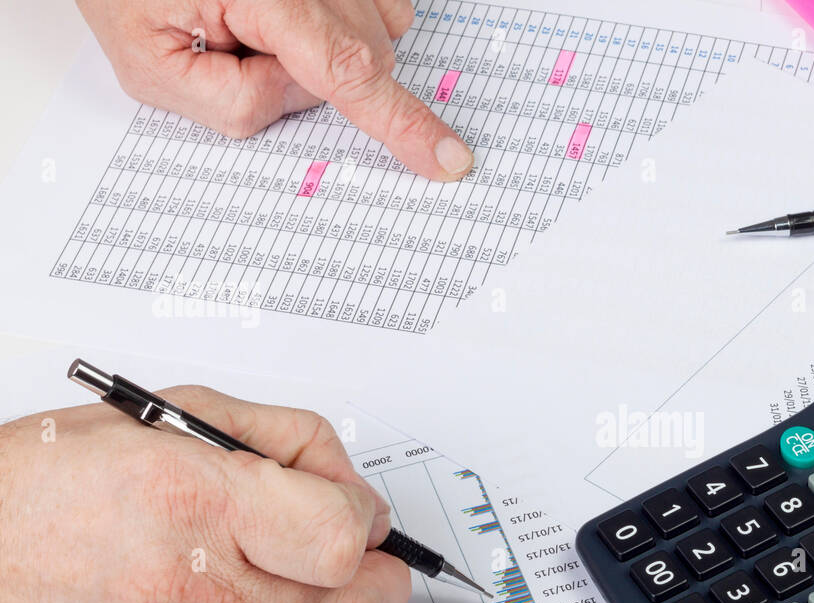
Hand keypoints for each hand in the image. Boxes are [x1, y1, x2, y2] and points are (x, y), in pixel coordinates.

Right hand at [0, 387, 411, 602]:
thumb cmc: (58, 474)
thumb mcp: (179, 415)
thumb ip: (290, 442)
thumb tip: (358, 495)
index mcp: (194, 503)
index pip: (338, 542)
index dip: (367, 526)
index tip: (361, 515)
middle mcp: (186, 587)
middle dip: (383, 587)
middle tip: (375, 564)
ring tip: (311, 582)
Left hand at [76, 0, 473, 181]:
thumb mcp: (149, 68)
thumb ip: (230, 107)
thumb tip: (301, 97)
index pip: (348, 67)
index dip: (403, 122)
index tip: (448, 159)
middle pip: (362, 52)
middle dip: (317, 78)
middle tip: (240, 47)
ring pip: (381, 24)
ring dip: (340, 46)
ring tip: (263, 26)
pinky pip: (378, 1)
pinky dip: (349, 20)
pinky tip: (294, 15)